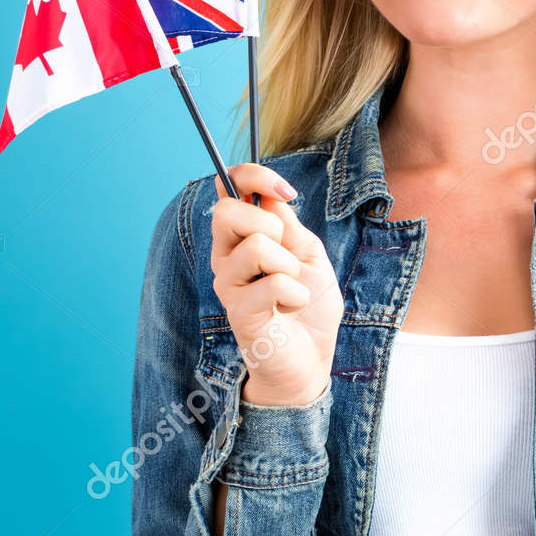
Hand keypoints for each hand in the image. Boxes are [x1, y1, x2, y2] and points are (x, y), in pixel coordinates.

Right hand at [210, 164, 340, 406]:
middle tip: (287, 257)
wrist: (310, 359)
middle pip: (226, 210)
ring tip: (292, 288)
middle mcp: (225, 257)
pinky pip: (272, 283)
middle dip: (271, 226)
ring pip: (255, 245)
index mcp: (241, 237)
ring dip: (290, 266)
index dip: (252, 176)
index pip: (227, 189)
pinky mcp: (238, 312)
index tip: (286, 191)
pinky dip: (297, 294)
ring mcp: (228, 284)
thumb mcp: (308, 253)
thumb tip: (270, 197)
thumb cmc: (308, 305)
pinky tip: (292, 309)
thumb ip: (288, 224)